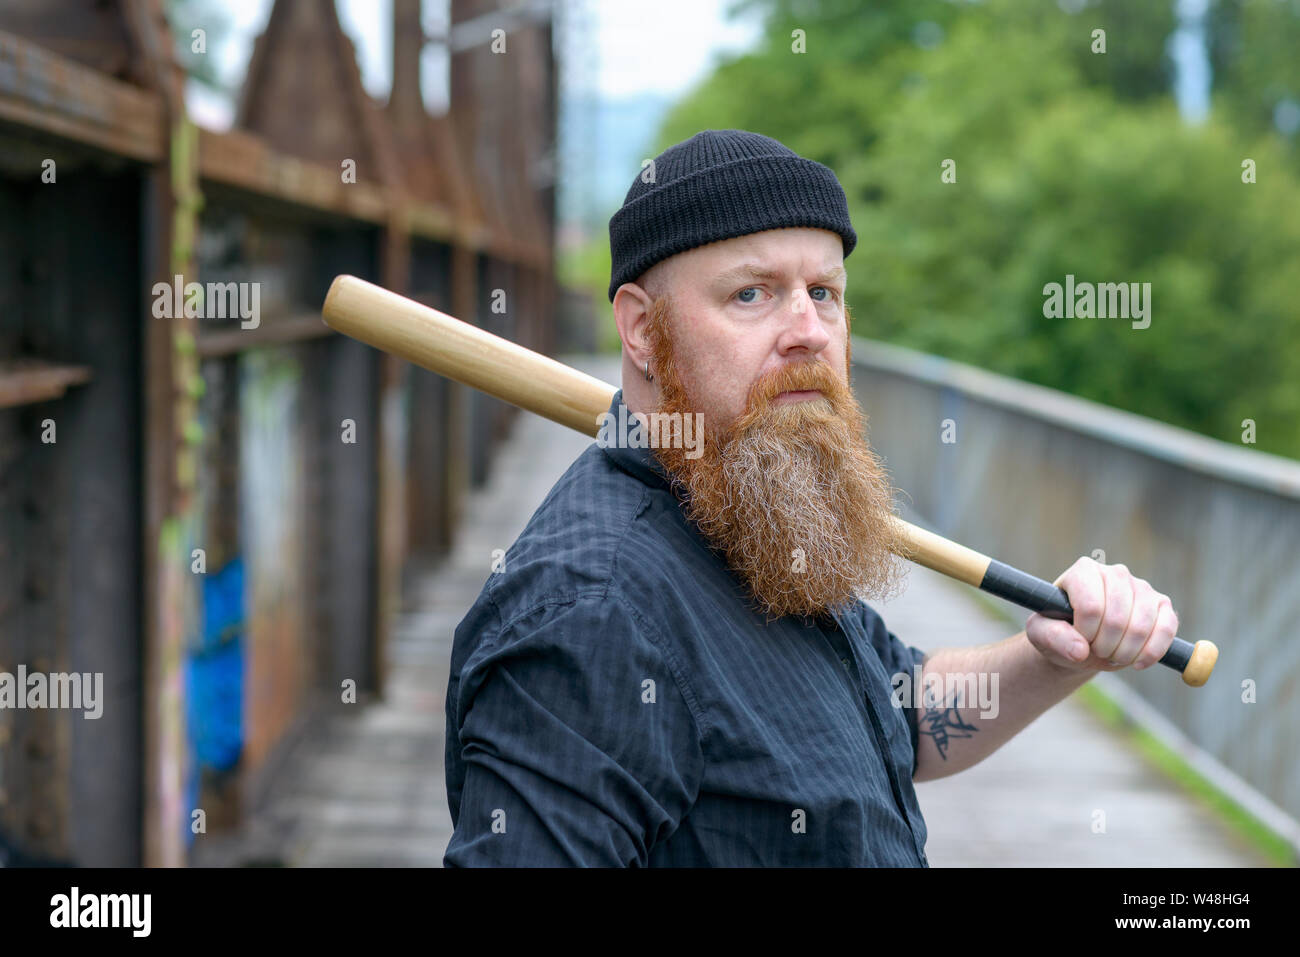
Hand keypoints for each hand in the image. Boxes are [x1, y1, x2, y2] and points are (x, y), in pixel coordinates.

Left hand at [1025, 556, 1178, 672]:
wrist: (1081, 642)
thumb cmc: (1059, 632)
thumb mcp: (1042, 635)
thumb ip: (1053, 638)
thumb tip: (1080, 650)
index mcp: (1084, 571)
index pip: (1091, 605)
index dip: (1085, 633)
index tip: (1079, 640)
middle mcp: (1115, 573)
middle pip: (1117, 618)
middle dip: (1104, 646)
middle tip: (1094, 650)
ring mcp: (1142, 587)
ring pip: (1142, 626)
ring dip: (1125, 652)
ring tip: (1111, 654)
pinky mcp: (1162, 605)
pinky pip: (1167, 629)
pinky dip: (1152, 652)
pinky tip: (1136, 662)